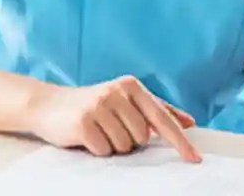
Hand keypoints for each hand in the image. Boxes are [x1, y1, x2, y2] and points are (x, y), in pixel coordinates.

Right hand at [29, 76, 201, 161]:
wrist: (49, 105)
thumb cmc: (93, 106)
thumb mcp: (125, 101)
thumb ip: (157, 109)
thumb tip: (189, 121)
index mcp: (131, 86)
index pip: (162, 117)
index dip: (180, 140)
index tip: (194, 158)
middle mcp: (116, 92)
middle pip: (142, 137)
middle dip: (129, 140)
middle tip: (110, 128)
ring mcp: (99, 105)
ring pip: (124, 146)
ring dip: (113, 145)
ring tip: (98, 130)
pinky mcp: (83, 121)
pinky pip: (104, 150)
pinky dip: (98, 149)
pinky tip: (87, 136)